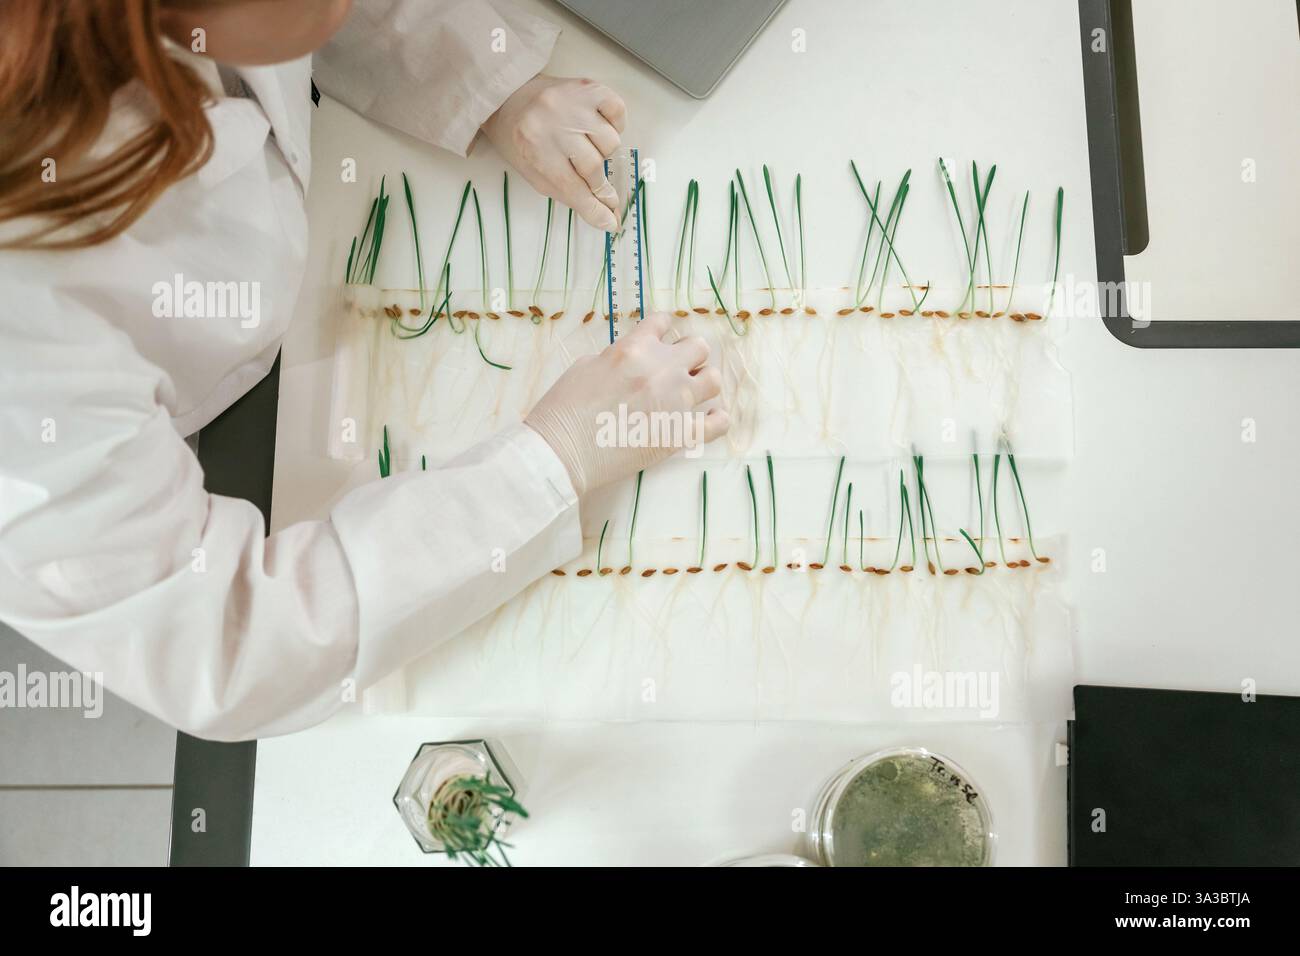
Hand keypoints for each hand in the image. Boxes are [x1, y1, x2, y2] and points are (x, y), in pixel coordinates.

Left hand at [481, 74, 625, 231]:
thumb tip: (604, 216)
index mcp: (534, 148)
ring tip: (585, 148)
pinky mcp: (587, 86)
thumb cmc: (517, 137)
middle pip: (594, 167)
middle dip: (598, 184)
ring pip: (610, 142)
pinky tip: (599, 128)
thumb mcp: (532, 172)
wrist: (507, 95)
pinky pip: (618, 110)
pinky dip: (615, 125)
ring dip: (603, 153)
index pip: (574, 188)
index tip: (610, 220)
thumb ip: (567, 194)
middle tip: (597, 186)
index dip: (595, 208)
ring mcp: (573, 101)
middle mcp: (554, 122)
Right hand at [525, 313, 729, 495]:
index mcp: (634, 348)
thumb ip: (615, 357)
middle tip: (676, 369)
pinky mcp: (681, 435)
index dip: (661, 331)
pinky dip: (717, 420)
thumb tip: (631, 362)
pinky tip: (710, 418)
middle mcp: (661, 369)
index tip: (659, 341)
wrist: (563, 451)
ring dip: (703, 383)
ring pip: (713, 379)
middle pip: (698, 346)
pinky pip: (718, 423)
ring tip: (691, 393)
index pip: (662, 322)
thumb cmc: (563, 409)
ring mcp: (675, 402)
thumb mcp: (584, 366)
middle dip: (689, 355)